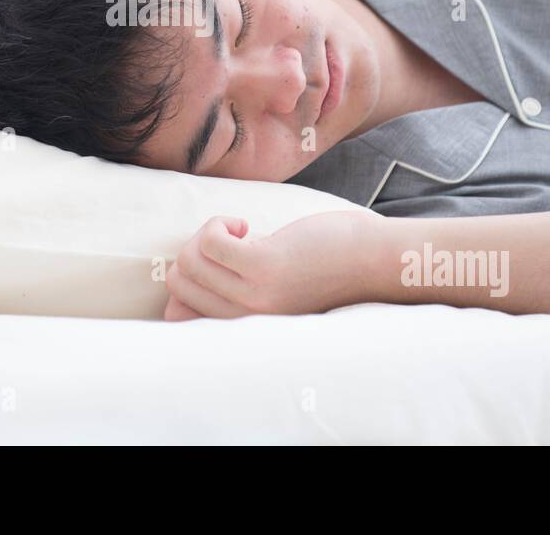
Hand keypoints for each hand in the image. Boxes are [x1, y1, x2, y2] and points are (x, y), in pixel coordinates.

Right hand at [162, 209, 383, 320]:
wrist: (374, 262)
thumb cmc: (325, 266)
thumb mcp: (273, 289)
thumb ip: (234, 289)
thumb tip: (180, 276)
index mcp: (246, 326)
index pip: (175, 314)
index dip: (185, 277)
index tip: (218, 260)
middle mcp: (246, 319)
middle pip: (177, 281)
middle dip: (194, 247)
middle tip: (232, 239)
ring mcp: (254, 296)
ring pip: (188, 261)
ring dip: (207, 233)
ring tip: (242, 231)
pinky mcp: (264, 267)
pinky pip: (211, 241)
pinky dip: (220, 224)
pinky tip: (247, 225)